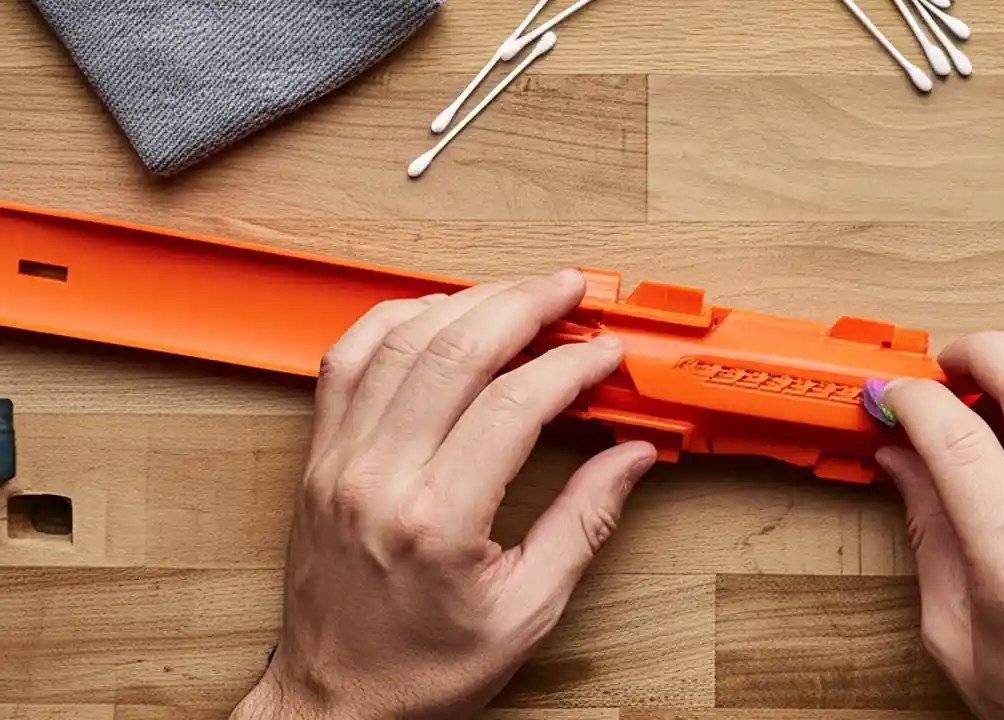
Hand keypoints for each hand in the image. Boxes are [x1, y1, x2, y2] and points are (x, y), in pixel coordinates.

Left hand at [231, 269, 656, 719]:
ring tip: (515, 292)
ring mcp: (338, 461)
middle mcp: (378, 478)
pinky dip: (392, 321)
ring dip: (464, 302)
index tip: (603, 354)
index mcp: (438, 522)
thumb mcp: (527, 612)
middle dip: (522, 304)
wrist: (336, 702)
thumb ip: (583, 523)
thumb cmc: (423, 669)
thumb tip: (630, 458)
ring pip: (398, 342)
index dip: (569, 366)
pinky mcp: (317, 458)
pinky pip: (345, 361)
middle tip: (568, 289)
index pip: (513, 406)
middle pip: (455, 352)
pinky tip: (434, 313)